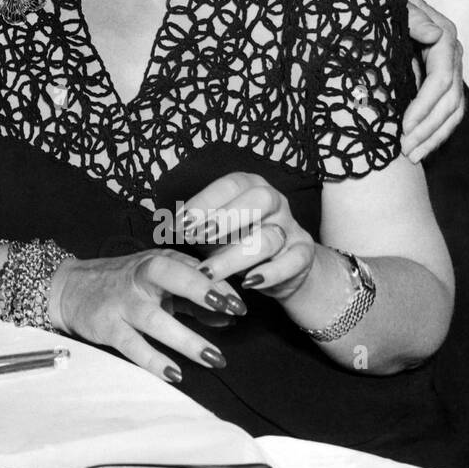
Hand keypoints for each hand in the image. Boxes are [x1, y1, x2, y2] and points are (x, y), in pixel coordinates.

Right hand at [50, 249, 245, 383]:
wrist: (71, 289)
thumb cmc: (123, 285)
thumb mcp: (158, 283)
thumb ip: (193, 299)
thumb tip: (229, 317)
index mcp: (156, 262)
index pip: (192, 268)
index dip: (218, 284)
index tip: (241, 304)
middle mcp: (139, 277)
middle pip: (170, 275)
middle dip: (200, 289)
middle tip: (231, 308)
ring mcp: (121, 302)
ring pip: (154, 318)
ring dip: (186, 339)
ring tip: (215, 358)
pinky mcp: (107, 325)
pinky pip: (132, 345)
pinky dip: (153, 360)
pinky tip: (175, 374)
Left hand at [180, 173, 315, 301]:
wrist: (281, 267)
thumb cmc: (238, 241)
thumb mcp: (215, 230)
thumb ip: (196, 225)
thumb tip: (164, 226)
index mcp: (251, 186)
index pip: (231, 184)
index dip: (204, 201)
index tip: (179, 223)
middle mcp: (275, 202)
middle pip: (259, 200)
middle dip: (225, 219)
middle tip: (195, 238)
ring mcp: (291, 227)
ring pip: (269, 237)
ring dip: (234, 256)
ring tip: (207, 272)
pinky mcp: (303, 254)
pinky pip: (293, 261)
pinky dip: (271, 273)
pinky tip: (248, 283)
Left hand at [403, 0, 465, 162]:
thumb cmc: (378, 3)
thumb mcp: (389, 8)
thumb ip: (411, 19)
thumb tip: (436, 35)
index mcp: (442, 35)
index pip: (441, 79)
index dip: (424, 105)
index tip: (403, 126)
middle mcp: (451, 52)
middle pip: (450, 100)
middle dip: (428, 128)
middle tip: (405, 150)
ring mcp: (449, 66)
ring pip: (453, 110)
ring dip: (433, 136)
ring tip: (411, 156)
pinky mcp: (440, 77)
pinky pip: (447, 110)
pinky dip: (435, 131)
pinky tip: (420, 148)